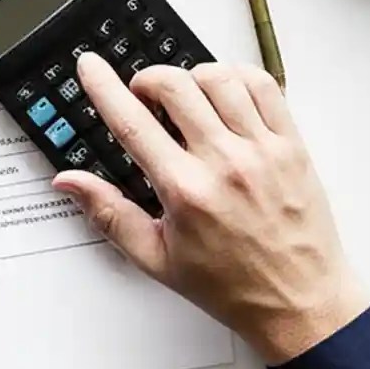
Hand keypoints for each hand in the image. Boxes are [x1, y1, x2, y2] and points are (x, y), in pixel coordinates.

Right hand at [53, 54, 369, 363]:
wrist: (300, 303)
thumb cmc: (231, 286)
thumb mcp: (156, 259)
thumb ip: (109, 214)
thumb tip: (69, 182)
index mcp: (185, 192)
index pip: (132, 122)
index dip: (104, 86)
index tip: (90, 66)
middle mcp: (225, 163)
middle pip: (174, 86)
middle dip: (147, 79)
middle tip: (142, 94)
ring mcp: (262, 150)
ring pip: (219, 77)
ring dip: (191, 76)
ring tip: (185, 97)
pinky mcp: (292, 145)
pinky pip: (263, 86)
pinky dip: (237, 76)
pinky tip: (226, 93)